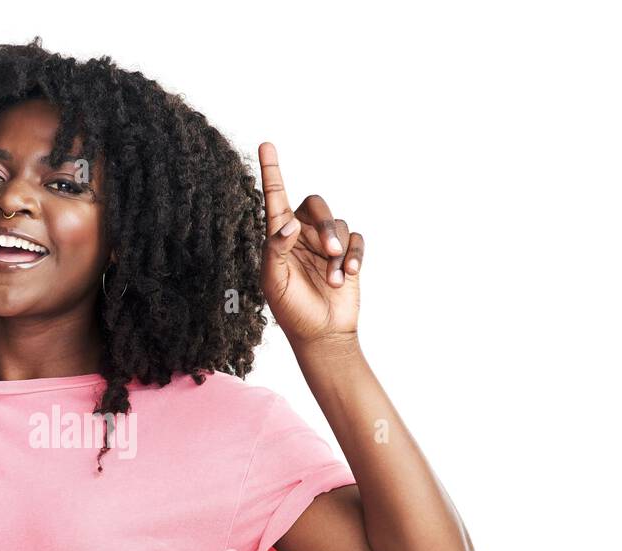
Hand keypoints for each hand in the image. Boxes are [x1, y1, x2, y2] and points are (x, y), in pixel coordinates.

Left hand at [257, 141, 364, 344]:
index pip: (275, 199)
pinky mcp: (347, 254)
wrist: (321, 334)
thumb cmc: (291, 310)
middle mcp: (302, 235)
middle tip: (328, 253)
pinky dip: (353, 255)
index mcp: (279, 238)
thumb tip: (289, 224)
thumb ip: (276, 250)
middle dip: (324, 226)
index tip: (266, 145)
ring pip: (337, 224)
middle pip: (315, 206)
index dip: (272, 172)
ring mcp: (326, 244)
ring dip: (338, 251)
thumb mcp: (274, 282)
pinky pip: (355, 239)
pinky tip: (347, 275)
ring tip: (334, 278)